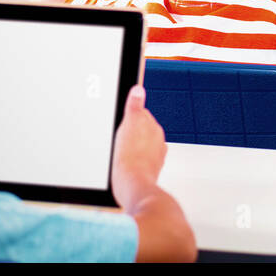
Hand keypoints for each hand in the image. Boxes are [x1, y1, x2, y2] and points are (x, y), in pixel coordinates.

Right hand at [111, 85, 166, 210]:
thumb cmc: (130, 160)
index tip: (121, 122)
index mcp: (154, 128)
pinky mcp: (149, 169)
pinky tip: (124, 163)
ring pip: (141, 144)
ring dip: (132, 146)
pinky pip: (140, 159)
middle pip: (142, 129)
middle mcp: (158, 141)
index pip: (142, 114)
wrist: (134, 186)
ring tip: (120, 153)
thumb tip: (138, 89)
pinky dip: (133, 159)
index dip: (128, 117)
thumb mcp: (128, 126)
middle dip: (131, 132)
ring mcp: (154, 156)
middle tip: (118, 139)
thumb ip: (135, 106)